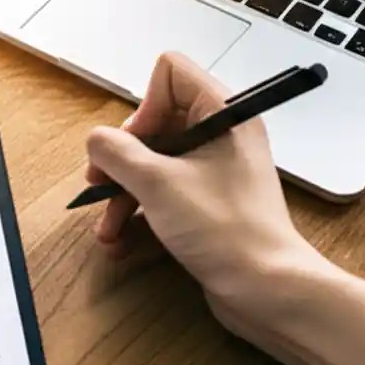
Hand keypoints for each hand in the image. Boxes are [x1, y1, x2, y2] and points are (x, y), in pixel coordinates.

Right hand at [83, 53, 330, 329]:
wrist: (267, 290)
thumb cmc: (226, 230)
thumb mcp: (158, 184)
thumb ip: (117, 152)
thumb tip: (96, 140)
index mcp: (222, 114)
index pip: (171, 73)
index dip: (145, 104)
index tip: (136, 144)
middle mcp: (221, 137)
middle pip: (155, 123)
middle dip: (121, 158)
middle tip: (99, 183)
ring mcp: (215, 172)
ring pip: (154, 164)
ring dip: (122, 194)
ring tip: (106, 229)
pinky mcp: (208, 205)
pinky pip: (164, 195)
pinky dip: (139, 215)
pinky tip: (120, 242)